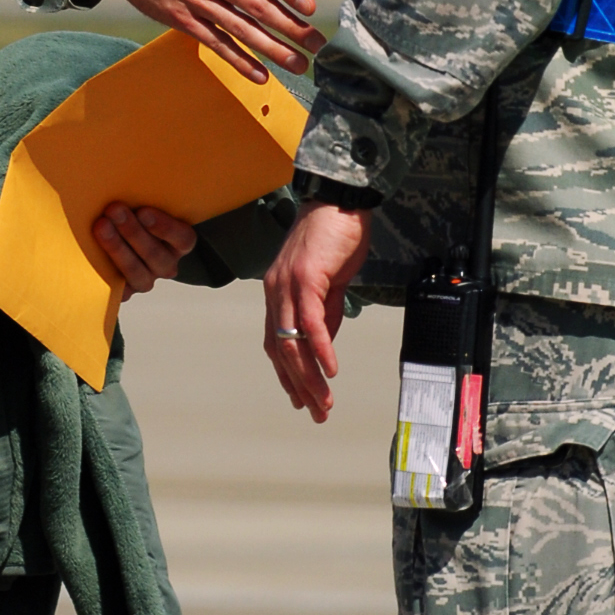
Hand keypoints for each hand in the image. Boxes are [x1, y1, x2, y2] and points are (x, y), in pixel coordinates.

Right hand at [83, 0, 321, 81]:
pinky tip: (262, 76)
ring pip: (239, 30)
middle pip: (256, 6)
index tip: (309, 6)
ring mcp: (194, 0)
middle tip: (319, 44)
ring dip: (272, 50)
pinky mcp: (180, 20)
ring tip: (300, 64)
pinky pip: (215, 44)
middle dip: (290, 28)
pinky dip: (239, 60)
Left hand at [93, 202, 196, 295]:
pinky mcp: (125, 291)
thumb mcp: (145, 204)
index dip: (164, 227)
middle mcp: (166, 264)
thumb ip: (141, 196)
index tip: (143, 211)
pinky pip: (117, 289)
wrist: (120, 237)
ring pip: (137, 272)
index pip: (182, 238)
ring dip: (117, 249)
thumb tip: (121, 176)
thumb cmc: (135, 214)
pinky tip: (91, 256)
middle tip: (113, 210)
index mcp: (180, 242)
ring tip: (100, 227)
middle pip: (155, 255)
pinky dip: (104, 273)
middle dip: (132, 232)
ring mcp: (146, 280)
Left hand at [263, 202, 373, 421]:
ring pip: (292, 342)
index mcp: (276, 294)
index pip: (275, 344)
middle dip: (299, 386)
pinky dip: (320, 349)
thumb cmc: (334, 238)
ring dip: (309, 377)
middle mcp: (274, 292)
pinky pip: (310, 321)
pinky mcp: (306, 278)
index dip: (286, 375)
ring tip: (324, 402)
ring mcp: (287, 285)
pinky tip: (331, 370)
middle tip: (316, 413)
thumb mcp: (328, 283)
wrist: (339, 201)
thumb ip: (323, 313)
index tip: (300, 400)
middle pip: (281, 350)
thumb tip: (323, 345)